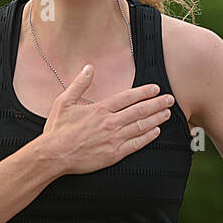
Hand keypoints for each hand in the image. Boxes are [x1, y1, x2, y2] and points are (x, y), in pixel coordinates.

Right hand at [40, 66, 172, 176]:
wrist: (53, 155)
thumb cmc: (57, 130)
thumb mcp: (63, 102)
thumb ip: (79, 84)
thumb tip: (88, 68)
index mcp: (100, 109)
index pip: (128, 97)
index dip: (144, 92)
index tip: (155, 89)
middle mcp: (110, 122)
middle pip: (139, 111)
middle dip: (157, 104)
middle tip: (169, 100)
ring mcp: (114, 139)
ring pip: (141, 126)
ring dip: (156, 119)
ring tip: (166, 113)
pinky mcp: (114, 154)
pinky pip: (136, 144)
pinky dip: (148, 137)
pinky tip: (155, 132)